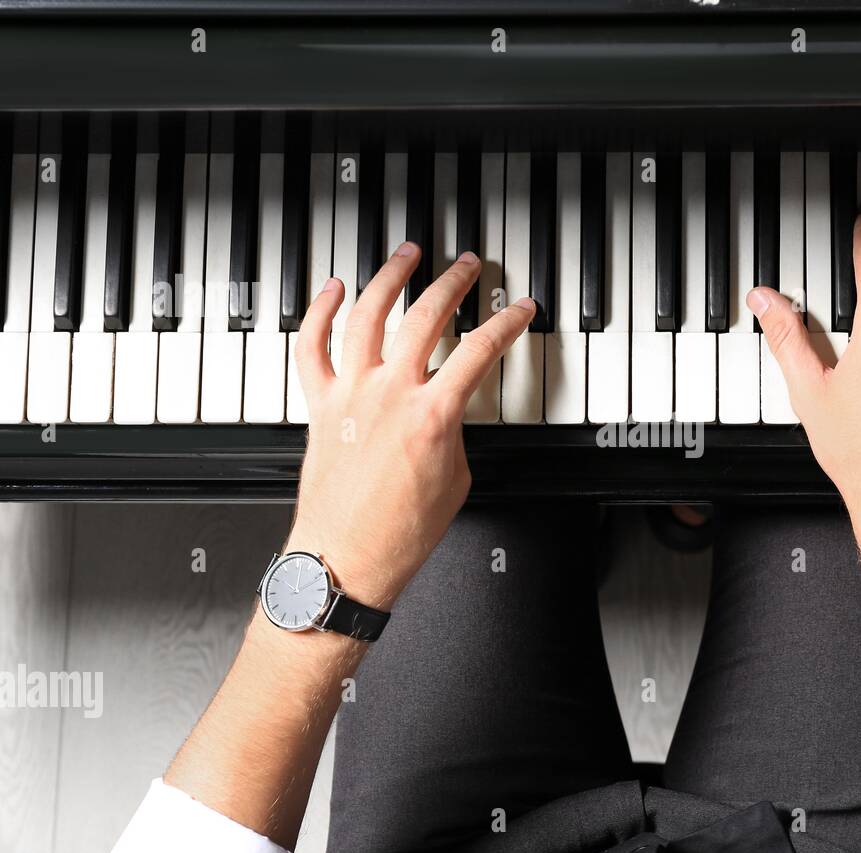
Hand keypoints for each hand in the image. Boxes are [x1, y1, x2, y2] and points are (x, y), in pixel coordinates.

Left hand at [285, 242, 534, 610]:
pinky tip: (334, 289)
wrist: (346, 559)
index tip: (518, 308)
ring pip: (367, 315)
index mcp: (432, 415)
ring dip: (390, 277)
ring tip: (407, 254)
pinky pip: (311, 346)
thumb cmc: (399, 533)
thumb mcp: (456, 480)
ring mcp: (349, 394)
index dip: (506, 323)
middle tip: (466, 265)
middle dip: (453, 281)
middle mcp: (388, 394)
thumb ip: (454, 433)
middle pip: (425, 316)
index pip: (480, 350)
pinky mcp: (319, 405)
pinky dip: (319, 311)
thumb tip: (450, 413)